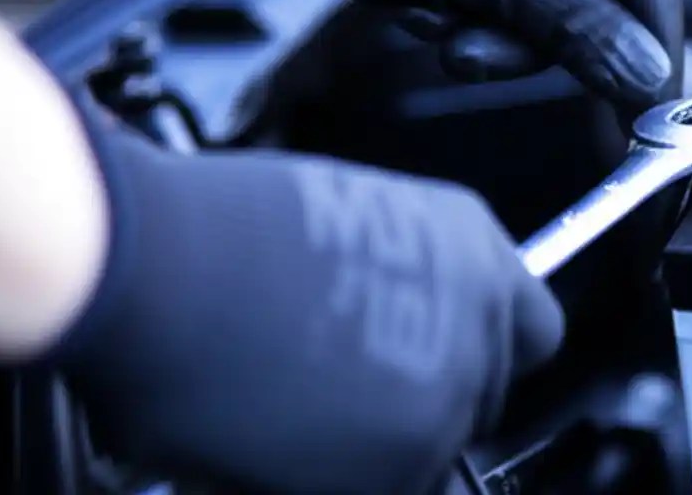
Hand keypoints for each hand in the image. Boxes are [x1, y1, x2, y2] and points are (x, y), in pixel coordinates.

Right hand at [49, 121, 563, 493]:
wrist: (158, 268)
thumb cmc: (216, 231)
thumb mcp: (340, 222)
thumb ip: (397, 275)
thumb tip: (390, 316)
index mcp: (470, 244)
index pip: (533, 329)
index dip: (481, 352)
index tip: (443, 364)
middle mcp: (479, 316)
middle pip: (484, 396)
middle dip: (423, 403)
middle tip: (346, 396)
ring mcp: (448, 390)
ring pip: (431, 450)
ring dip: (372, 447)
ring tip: (288, 411)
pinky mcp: (405, 458)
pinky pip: (388, 483)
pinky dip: (330, 475)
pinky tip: (270, 438)